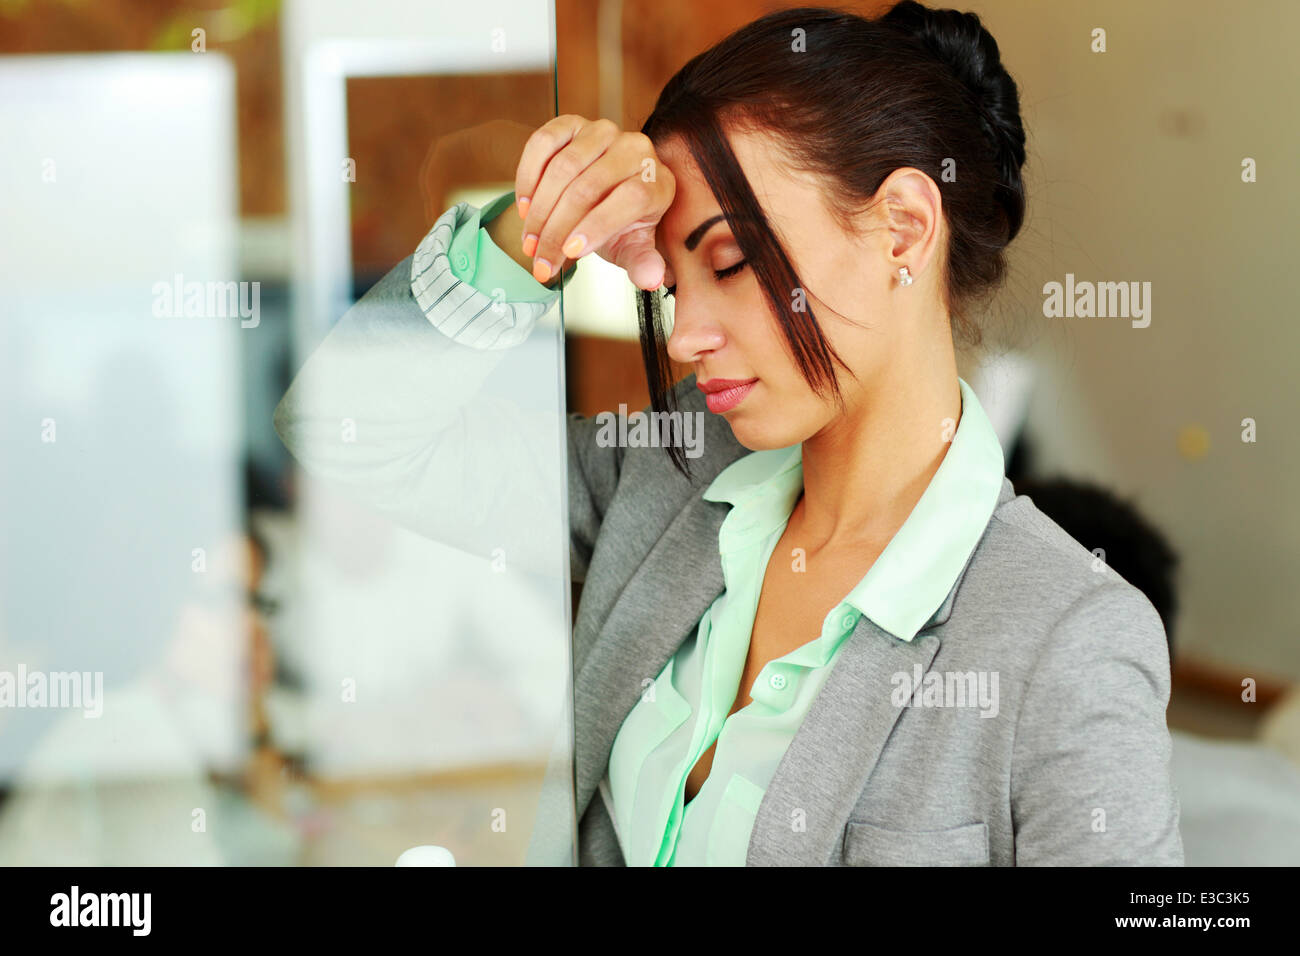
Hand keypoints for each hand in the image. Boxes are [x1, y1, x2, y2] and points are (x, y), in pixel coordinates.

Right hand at [514, 115, 675, 289]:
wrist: (603, 196)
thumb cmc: (620, 225)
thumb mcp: (632, 248)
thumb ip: (643, 263)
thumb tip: (651, 279)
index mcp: (657, 181)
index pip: (630, 198)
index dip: (598, 226)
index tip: (569, 254)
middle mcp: (635, 148)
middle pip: (589, 187)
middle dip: (558, 229)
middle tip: (539, 260)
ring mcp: (602, 132)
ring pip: (563, 167)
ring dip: (539, 210)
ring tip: (529, 242)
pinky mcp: (572, 124)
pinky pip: (542, 143)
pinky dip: (527, 176)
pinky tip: (524, 207)